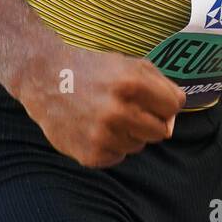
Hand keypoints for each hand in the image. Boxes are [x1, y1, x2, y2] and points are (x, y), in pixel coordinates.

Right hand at [16, 45, 186, 167]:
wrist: (44, 78)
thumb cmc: (92, 69)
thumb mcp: (129, 64)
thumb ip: (161, 84)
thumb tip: (176, 110)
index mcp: (131, 84)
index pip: (173, 107)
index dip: (164, 103)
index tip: (151, 100)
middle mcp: (118, 112)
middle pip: (161, 131)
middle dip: (149, 120)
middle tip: (127, 108)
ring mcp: (103, 136)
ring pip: (139, 145)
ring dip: (129, 133)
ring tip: (106, 116)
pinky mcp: (90, 154)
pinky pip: (118, 157)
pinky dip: (111, 146)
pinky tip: (94, 128)